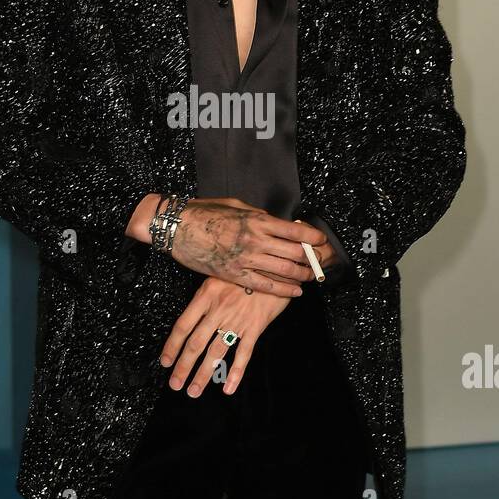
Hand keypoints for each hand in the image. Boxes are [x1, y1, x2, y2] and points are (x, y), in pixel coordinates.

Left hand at [159, 276, 291, 396]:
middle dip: (183, 367)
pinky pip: (244, 354)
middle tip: (175, 384)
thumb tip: (191, 318)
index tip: (165, 362)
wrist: (276, 267)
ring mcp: (237, 319)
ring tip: (194, 391)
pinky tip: (228, 388)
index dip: (172, 346)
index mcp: (206, 295)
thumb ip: (205, 296)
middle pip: (196, 343)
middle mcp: (219, 309)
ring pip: (216, 352)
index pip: (183, 326)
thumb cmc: (245, 271)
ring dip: (203, 374)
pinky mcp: (255, 327)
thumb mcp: (219, 274)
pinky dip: (235, 373)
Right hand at [169, 197, 327, 295]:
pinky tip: (295, 292)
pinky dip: (284, 290)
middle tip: (318, 262)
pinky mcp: (234, 274)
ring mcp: (246, 259)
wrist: (177, 227)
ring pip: (284, 271)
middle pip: (295, 253)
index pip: (296, 231)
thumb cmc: (204, 212)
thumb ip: (257, 215)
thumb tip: (274, 222)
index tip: (321, 241)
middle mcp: (256, 240)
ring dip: (302, 276)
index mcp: (258, 220)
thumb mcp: (236, 206)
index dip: (313, 238)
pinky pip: (265, 286)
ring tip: (310, 278)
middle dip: (311, 260)